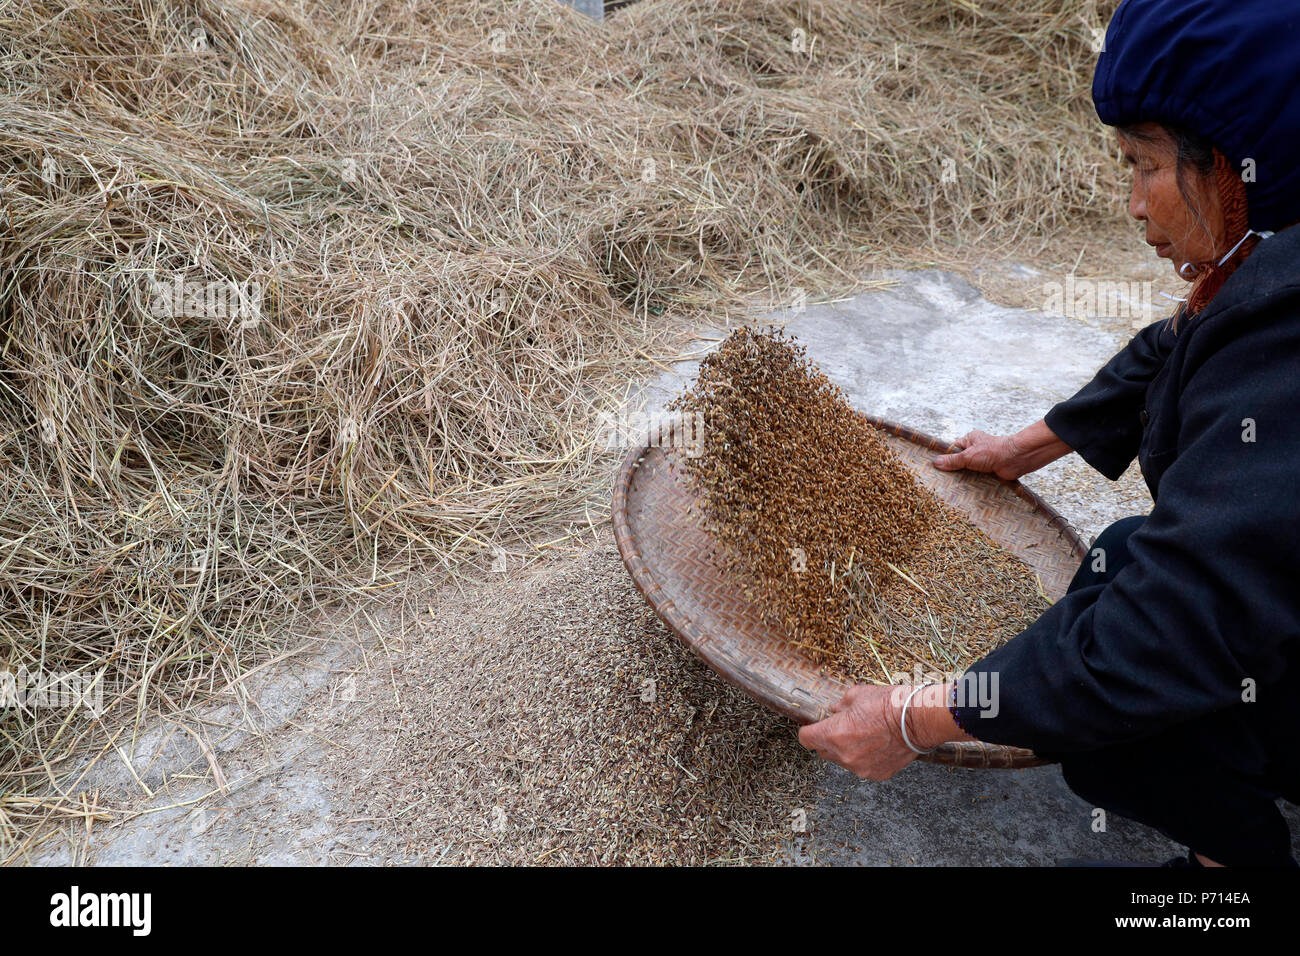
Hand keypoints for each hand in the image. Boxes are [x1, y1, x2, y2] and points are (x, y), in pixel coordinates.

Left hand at [797, 685, 917, 780]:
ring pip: (843, 761)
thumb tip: (834, 711)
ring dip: (847, 750)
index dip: (809, 730)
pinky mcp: (878, 774)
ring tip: (864, 735)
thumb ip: (840, 706)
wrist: (918, 720)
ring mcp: (861, 768)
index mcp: (834, 734)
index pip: (806, 739)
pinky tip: (876, 745)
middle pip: (823, 751)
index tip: (814, 726)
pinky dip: (865, 758)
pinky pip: (862, 768)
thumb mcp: (857, 695)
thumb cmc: (888, 704)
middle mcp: (844, 755)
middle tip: (842, 727)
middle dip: (828, 740)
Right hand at [930, 429, 1027, 479]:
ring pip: (968, 471)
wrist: (1016, 459)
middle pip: (960, 461)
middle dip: (954, 470)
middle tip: (942, 480)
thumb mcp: (968, 456)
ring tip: (951, 487)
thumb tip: (935, 462)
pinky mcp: (989, 471)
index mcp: (970, 440)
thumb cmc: (993, 452)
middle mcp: (976, 450)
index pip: (953, 449)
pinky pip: (977, 478)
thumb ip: (952, 460)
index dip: (945, 458)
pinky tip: (965, 490)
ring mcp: (982, 461)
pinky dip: (973, 483)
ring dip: (964, 478)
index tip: (935, 468)